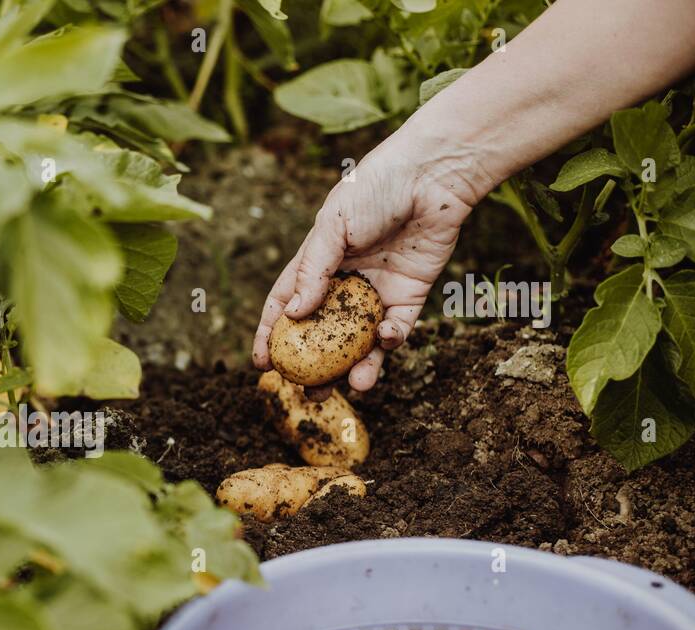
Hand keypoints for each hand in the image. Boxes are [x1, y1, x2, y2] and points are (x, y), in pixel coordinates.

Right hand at [252, 141, 480, 395]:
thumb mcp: (333, 225)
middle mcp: (344, 282)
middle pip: (322, 332)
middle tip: (305, 390)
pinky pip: (398, 329)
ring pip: (360, 340)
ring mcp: (377, 292)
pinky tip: (385, 340)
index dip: (271, 334)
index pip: (286, 304)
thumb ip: (313, 270)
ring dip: (355, 367)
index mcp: (317, 262)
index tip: (261, 363)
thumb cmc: (375, 188)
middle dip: (314, 365)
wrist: (433, 174)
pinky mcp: (410, 296)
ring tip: (352, 386)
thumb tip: (292, 314)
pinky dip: (390, 341)